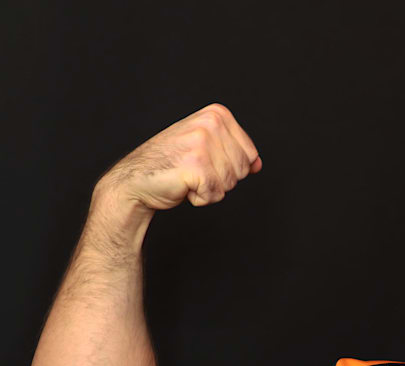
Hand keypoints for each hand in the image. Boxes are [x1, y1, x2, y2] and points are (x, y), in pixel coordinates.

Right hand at [93, 103, 261, 211]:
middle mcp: (210, 124)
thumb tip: (258, 165)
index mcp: (217, 114)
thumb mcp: (207, 149)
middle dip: (221, 178)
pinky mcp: (195, 165)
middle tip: (193, 170)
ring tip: (187, 176)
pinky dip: (201, 198)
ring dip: (210, 188)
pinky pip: (215, 194)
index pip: (250, 154)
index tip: (204, 160)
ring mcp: (202, 144)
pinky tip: (183, 186)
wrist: (134, 179)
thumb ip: (235, 153)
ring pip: (230, 183)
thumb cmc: (170, 164)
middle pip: (242, 169)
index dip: (229, 167)